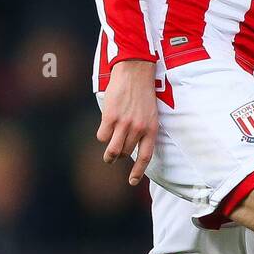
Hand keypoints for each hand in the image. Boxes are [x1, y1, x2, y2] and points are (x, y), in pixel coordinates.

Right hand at [97, 59, 158, 186]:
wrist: (135, 71)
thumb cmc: (142, 92)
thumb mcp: (150, 113)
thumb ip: (143, 129)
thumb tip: (131, 147)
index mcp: (151, 128)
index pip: (146, 156)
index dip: (138, 172)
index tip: (131, 182)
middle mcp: (138, 129)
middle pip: (125, 153)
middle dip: (120, 155)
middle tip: (116, 152)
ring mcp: (124, 123)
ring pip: (112, 150)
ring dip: (109, 154)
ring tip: (108, 155)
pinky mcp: (110, 117)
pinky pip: (102, 136)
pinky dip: (102, 135)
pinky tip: (105, 127)